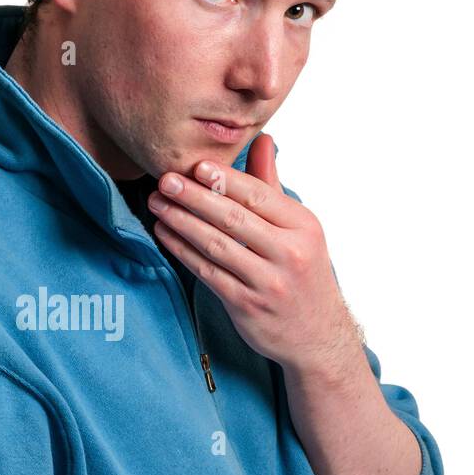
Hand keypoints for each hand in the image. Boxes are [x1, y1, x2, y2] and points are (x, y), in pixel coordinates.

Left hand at [147, 133, 358, 374]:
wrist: (316, 335)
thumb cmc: (302, 272)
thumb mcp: (299, 228)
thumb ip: (273, 185)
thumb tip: (262, 139)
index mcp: (304, 226)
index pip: (259, 196)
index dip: (226, 180)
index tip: (196, 165)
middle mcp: (289, 253)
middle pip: (234, 218)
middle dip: (195, 197)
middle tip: (165, 179)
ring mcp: (268, 282)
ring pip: (216, 245)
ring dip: (181, 222)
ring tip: (157, 203)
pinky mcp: (247, 305)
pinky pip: (208, 272)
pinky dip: (183, 251)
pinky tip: (165, 234)